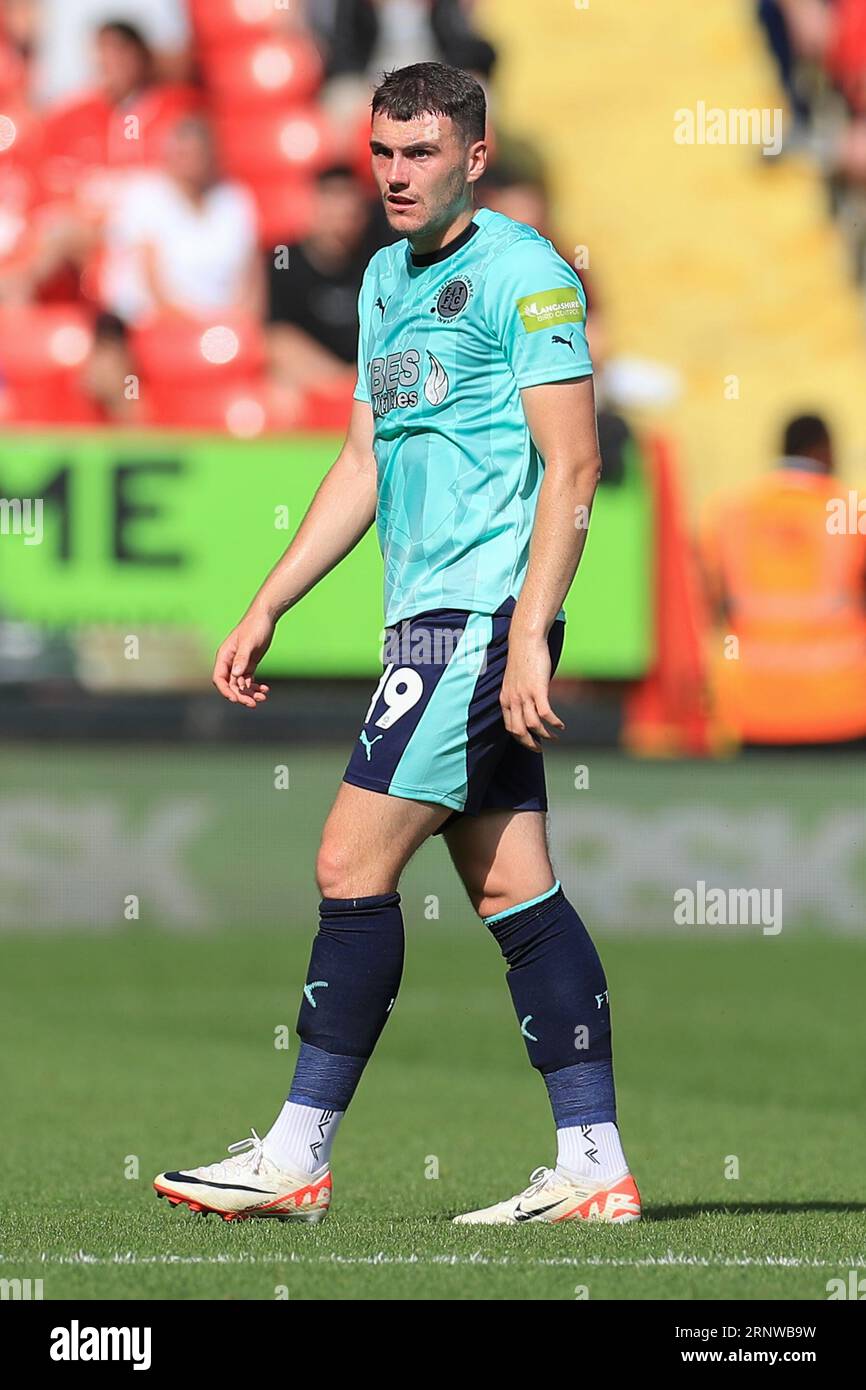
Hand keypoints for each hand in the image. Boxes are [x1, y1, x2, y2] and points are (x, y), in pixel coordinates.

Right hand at [212, 609, 274, 707]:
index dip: (225, 691)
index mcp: (224, 656)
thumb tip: (236, 675)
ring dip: (250, 693)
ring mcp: (239, 664)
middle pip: (230, 685)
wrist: (265, 618)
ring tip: (263, 697)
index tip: (236, 699)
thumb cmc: (255, 627)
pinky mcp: (249, 665)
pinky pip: (249, 681)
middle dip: (240, 695)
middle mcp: (229, 662)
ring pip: (240, 685)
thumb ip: (242, 658)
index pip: (219, 678)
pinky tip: (265, 689)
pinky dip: (256, 687)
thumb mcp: (249, 643)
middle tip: (253, 703)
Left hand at [500, 631, 564, 750]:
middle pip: (518, 731)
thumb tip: (528, 704)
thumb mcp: (515, 680)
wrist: (525, 640)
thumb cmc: (523, 658)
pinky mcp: (538, 689)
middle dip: (529, 744)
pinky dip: (554, 723)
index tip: (529, 742)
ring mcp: (525, 695)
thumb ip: (519, 694)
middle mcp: (513, 700)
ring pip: (532, 725)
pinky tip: (561, 725)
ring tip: (554, 737)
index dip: (519, 738)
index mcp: (505, 699)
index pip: (509, 726)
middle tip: (540, 749)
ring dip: (544, 735)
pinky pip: (545, 714)